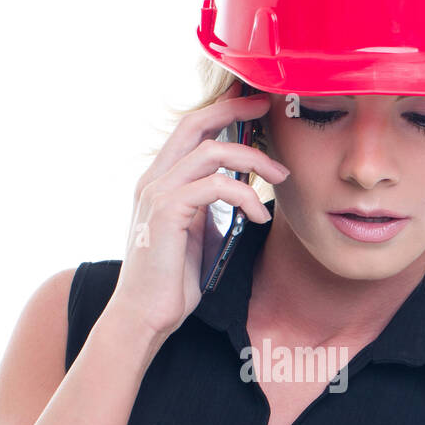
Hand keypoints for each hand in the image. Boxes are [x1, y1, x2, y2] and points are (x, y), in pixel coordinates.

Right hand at [108, 81, 288, 342]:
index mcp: (160, 182)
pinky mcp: (166, 213)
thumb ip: (209, 209)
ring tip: (280, 176)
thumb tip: (237, 194)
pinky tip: (260, 216)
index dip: (222, 110)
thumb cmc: (169, 283)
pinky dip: (246, 196)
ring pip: (212, 151)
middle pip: (196, 123)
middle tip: (269, 108)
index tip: (255, 107)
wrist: (143, 317)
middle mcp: (154, 180)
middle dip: (236, 109)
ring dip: (254, 159)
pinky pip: (216, 186)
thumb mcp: (195, 235)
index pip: (190, 129)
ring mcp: (157, 194)